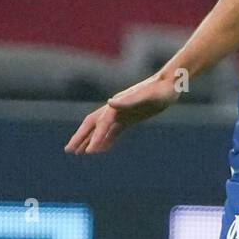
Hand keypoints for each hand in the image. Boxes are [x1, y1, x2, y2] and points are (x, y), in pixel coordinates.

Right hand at [64, 72, 178, 154]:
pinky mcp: (129, 118)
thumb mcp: (146, 96)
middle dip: (80, 138)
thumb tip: (109, 102)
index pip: (102, 124)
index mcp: (117, 105)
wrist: (169, 85)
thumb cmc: (159, 90)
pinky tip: (101, 150)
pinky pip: (113, 132)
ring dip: (90, 140)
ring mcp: (121, 114)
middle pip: (92, 125)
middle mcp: (115, 109)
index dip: (95, 138)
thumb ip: (128, 100)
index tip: (89, 152)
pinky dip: (106, 141)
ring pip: (100, 130)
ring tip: (79, 153)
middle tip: (69, 150)